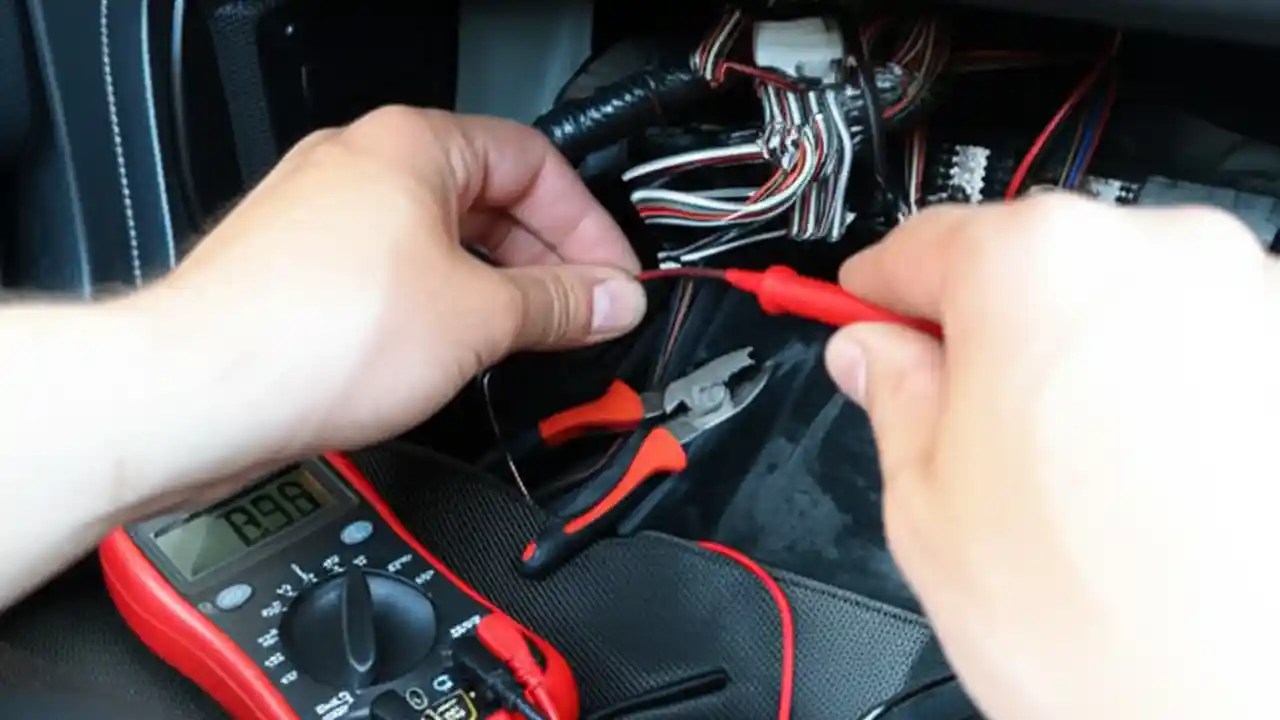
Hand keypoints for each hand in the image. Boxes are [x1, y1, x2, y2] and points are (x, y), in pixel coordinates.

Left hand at [130, 107, 643, 488]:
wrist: (196, 391)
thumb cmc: (309, 334)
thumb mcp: (477, 317)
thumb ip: (559, 304)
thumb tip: (608, 300)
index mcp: (412, 144)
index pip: (535, 164)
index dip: (587, 226)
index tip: (611, 280)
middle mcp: (362, 165)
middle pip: (487, 200)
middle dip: (544, 262)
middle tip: (581, 315)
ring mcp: (324, 216)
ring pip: (439, 240)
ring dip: (494, 288)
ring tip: (526, 340)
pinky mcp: (300, 270)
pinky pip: (395, 273)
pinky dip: (439, 305)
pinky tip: (456, 351)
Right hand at [825, 195, 1279, 717]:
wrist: (1245, 712)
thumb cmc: (1104, 630)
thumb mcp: (927, 505)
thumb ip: (893, 396)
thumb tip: (876, 354)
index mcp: (1037, 270)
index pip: (923, 246)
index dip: (877, 292)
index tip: (863, 312)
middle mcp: (1159, 256)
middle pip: (1029, 262)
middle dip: (983, 330)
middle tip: (958, 413)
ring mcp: (1252, 301)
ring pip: (1120, 300)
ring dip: (1078, 357)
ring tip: (1067, 473)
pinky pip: (1204, 342)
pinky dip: (1163, 385)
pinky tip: (1141, 474)